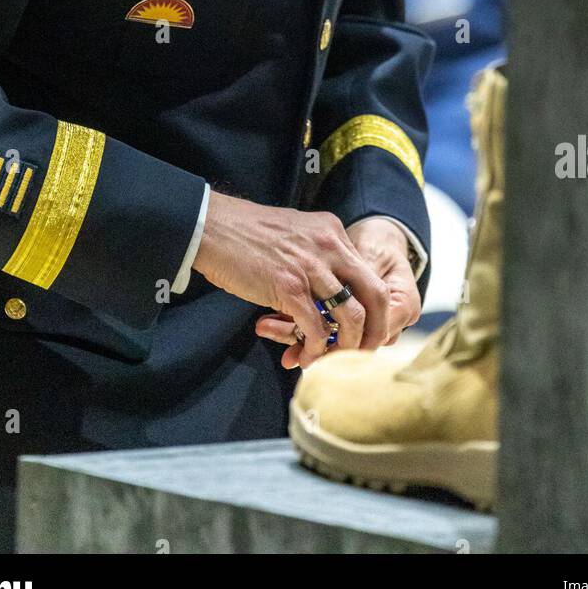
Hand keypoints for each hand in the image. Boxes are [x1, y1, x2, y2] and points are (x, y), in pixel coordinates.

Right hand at [253, 215, 420, 364]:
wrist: (211, 226)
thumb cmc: (247, 234)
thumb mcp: (296, 234)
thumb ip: (318, 256)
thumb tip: (328, 293)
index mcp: (334, 233)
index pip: (371, 276)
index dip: (374, 310)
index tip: (366, 331)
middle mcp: (330, 246)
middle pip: (376, 296)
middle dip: (375, 331)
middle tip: (366, 353)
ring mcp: (311, 266)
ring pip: (351, 316)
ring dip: (348, 346)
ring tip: (337, 361)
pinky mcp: (289, 286)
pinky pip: (317, 328)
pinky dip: (317, 349)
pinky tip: (309, 358)